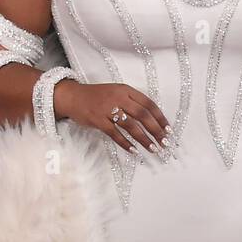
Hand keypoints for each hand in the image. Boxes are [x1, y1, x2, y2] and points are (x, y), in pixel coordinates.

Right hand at [54, 79, 170, 156]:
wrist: (73, 96)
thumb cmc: (97, 96)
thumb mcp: (116, 92)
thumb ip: (131, 102)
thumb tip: (151, 119)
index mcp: (126, 90)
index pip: (148, 103)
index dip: (160, 117)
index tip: (168, 129)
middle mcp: (119, 98)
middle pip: (143, 115)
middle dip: (156, 130)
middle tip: (165, 142)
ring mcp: (107, 109)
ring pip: (131, 126)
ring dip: (144, 139)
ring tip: (153, 149)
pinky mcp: (98, 120)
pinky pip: (115, 134)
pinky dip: (126, 144)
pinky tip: (134, 151)